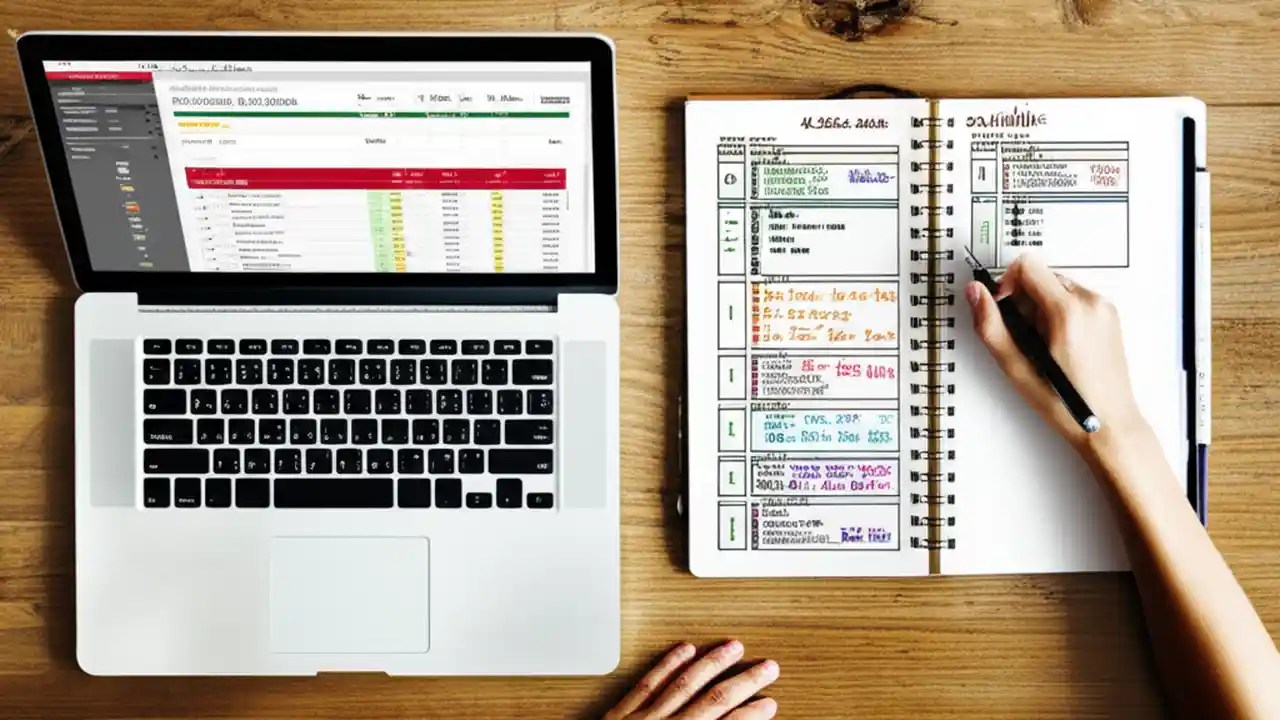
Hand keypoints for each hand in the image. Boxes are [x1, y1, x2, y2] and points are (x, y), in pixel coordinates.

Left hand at [603, 640, 778, 719]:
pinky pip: (648, 684)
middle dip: (744, 682)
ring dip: (712, 664)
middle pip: (714, 700)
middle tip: (767, 667)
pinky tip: (684, 649)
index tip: (769, 703)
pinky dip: (668, 665)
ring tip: (732, 647)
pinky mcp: (620, 715)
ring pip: (684, 684)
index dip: (752, 714)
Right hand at [964, 253, 1149, 458]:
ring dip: (1040, 306)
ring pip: (1056, 285)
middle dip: (1023, 299)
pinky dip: (1058, 312)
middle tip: (1024, 336)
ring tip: (1042, 344)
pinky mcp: (1109, 315)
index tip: (1002, 306)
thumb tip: (975, 294)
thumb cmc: (1068, 404)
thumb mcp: (1016, 368)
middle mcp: (1091, 302)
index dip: (1005, 282)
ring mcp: (1104, 308)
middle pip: (1041, 275)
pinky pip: (1073, 297)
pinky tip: (1058, 343)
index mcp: (1068, 311)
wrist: (1110, 424)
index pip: (1027, 265)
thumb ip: (990, 325)